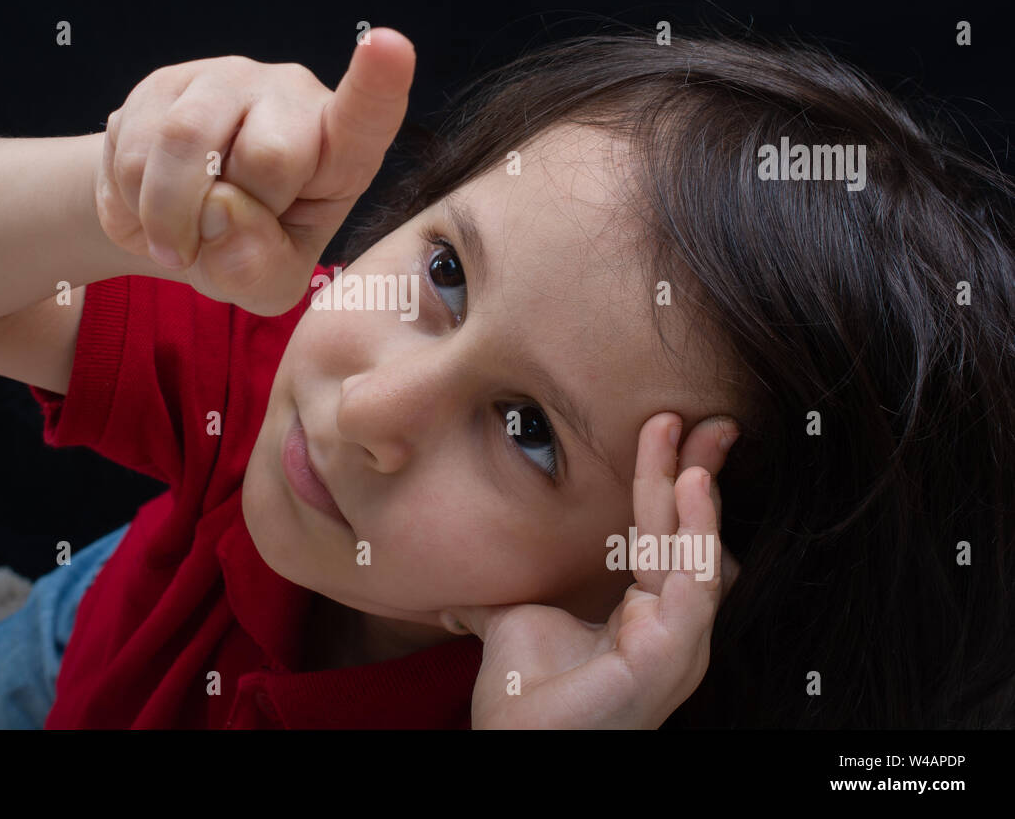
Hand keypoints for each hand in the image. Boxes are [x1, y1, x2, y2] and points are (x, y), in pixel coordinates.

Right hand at [95, 29, 414, 315]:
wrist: (170, 224)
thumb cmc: (243, 248)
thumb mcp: (267, 283)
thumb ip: (259, 266)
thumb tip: (222, 210)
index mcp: (340, 149)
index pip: (365, 113)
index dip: (378, 82)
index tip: (390, 46)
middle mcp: (291, 97)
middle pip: (268, 157)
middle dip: (233, 219)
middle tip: (217, 240)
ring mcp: (226, 81)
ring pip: (188, 144)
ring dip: (170, 217)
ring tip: (177, 237)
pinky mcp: (163, 83)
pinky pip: (133, 149)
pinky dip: (133, 202)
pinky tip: (149, 205)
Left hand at [443, 412, 741, 728]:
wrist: (515, 741)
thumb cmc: (521, 697)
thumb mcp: (508, 619)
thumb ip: (491, 596)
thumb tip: (448, 589)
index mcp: (638, 613)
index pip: (658, 533)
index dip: (662, 480)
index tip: (660, 424)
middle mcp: (668, 623)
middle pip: (688, 534)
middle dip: (698, 471)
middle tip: (709, 416)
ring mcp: (677, 639)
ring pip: (698, 550)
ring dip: (699, 491)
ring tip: (699, 437)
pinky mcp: (675, 651)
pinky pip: (697, 581)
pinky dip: (698, 531)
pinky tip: (691, 485)